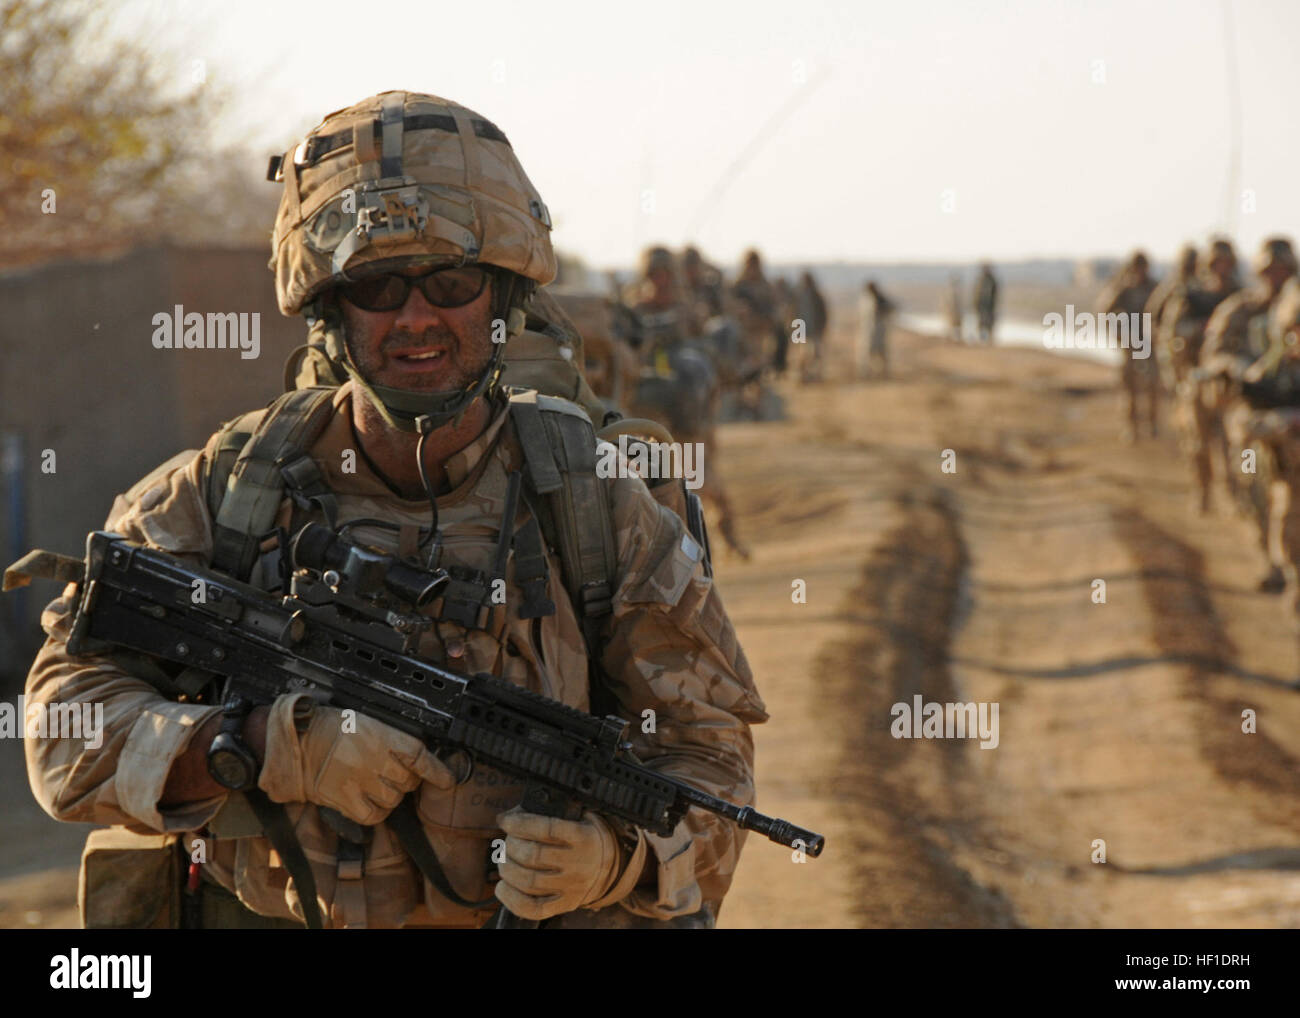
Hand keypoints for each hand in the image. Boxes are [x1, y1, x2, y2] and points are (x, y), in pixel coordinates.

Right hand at [258, 694, 455, 825]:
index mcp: (381, 736)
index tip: (449, 780)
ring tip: (376, 785)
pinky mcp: (345, 800)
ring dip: (391, 796)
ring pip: (393, 799)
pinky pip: (373, 815)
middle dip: (407, 780)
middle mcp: (374, 760)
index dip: (438, 771)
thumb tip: (413, 756)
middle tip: (394, 774)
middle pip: (407, 781)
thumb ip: (389, 738)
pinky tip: (368, 801)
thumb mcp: (365, 720)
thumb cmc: (329, 726)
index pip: (419, 756)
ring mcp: (360, 782)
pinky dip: (375, 812)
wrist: (294, 741)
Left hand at [493, 807, 627, 920]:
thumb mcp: (578, 817)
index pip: (547, 829)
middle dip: (511, 846)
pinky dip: (511, 899)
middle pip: (533, 855)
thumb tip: (512, 815)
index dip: (520, 824)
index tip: (505, 820)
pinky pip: (533, 908)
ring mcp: (571, 887)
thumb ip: (550, 813)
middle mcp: (578, 863)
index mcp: (582, 837)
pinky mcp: (564, 905)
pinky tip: (503, 887)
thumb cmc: (586, 837)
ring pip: (529, 881)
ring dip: (507, 869)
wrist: (611, 867)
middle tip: (506, 842)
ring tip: (504, 861)